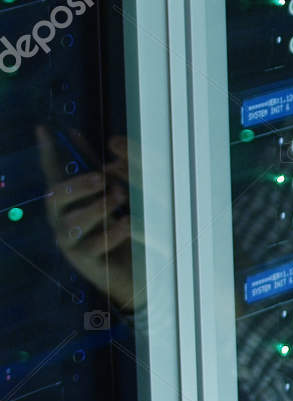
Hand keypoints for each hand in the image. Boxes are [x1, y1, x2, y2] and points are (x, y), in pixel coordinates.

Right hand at [37, 127, 134, 312]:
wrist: (140, 271)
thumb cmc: (127, 228)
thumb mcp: (124, 195)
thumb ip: (118, 170)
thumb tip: (112, 141)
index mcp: (71, 200)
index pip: (54, 172)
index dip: (48, 151)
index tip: (44, 129)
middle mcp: (63, 219)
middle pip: (55, 196)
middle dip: (78, 184)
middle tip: (104, 180)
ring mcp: (70, 242)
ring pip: (71, 221)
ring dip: (98, 207)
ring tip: (121, 200)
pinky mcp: (84, 262)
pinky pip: (92, 245)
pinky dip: (113, 231)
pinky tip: (127, 223)